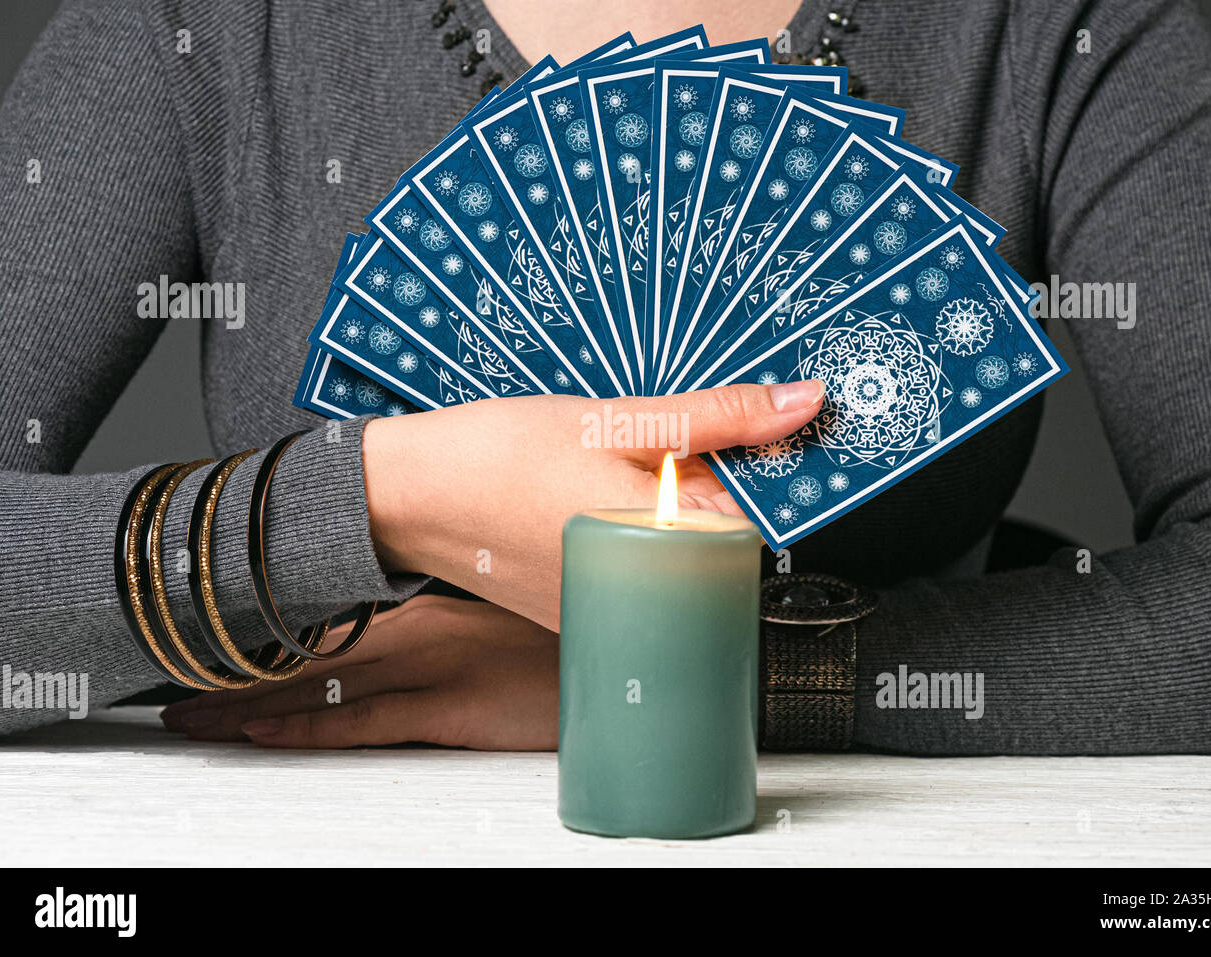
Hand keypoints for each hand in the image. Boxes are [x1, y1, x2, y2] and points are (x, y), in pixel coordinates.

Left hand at [159, 595, 558, 748]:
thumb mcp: (504, 620)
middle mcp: (422, 628)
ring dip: (250, 704)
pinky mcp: (454, 707)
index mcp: (432, 606)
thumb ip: (453, 624)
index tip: (218, 647)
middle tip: (178, 689)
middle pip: (309, 653)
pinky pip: (364, 722)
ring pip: (321, 685)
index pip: (329, 622)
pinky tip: (264, 735)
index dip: (265, 638)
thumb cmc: (571, 634)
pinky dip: (307, 729)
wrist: (631, 646)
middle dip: (236, 673)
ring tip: (194, 718)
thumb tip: (415, 635)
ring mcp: (435, 666)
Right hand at [362, 380, 823, 628]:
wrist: (409, 497)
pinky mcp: (580, 612)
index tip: (739, 439)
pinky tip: (576, 501)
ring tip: (598, 473)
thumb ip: (717, 417)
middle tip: (643, 450)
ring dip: (657, 509)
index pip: (759, 519)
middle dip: (697, 488)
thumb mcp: (617, 420)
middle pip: (712, 537)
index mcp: (667, 544)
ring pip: (668, 553)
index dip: (753, 471)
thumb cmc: (498, 458)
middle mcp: (645, 593)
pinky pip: (629, 571)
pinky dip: (621, 533)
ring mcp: (610, 609)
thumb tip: (801, 404)